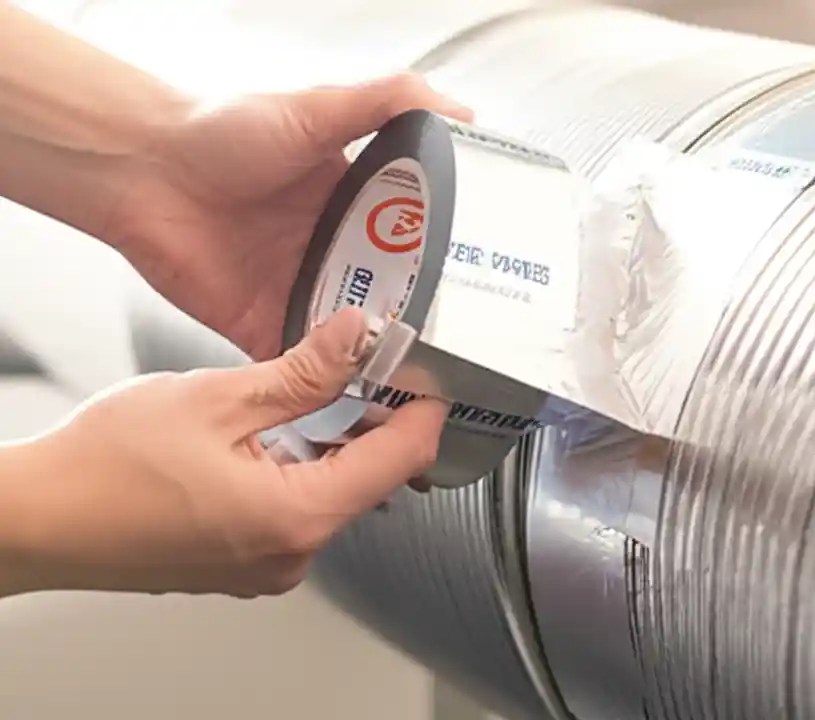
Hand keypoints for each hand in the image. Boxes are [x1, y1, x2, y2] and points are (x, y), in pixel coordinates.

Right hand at [0, 308, 445, 597]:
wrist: (36, 520)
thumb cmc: (104, 469)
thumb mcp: (218, 399)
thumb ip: (302, 372)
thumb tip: (357, 339)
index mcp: (296, 518)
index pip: (400, 461)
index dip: (423, 410)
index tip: (430, 374)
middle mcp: (291, 555)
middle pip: (369, 478)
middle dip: (374, 420)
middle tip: (371, 364)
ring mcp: (265, 566)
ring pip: (330, 492)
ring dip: (332, 442)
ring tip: (316, 388)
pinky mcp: (242, 562)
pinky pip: (295, 510)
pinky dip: (298, 468)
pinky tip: (272, 431)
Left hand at [105, 74, 472, 359]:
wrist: (140, 171)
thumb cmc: (216, 133)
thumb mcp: (316, 109)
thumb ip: (387, 103)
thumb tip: (457, 111)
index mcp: (353, 204)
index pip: (415, 242)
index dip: (443, 262)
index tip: (474, 280)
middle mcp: (331, 250)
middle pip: (393, 296)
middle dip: (419, 319)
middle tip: (451, 339)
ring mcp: (300, 291)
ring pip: (355, 337)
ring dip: (379, 353)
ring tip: (410, 368)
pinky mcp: (264, 326)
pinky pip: (304, 367)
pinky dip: (326, 380)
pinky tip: (350, 383)